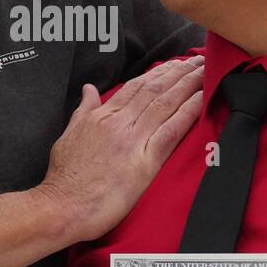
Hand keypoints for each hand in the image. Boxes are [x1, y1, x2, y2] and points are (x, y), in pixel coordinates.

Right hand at [38, 56, 203, 242]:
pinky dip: (188, 112)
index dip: (158, 72)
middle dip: (179, 72)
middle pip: (154, 89)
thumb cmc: (64, 178)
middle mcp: (119, 123)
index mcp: (101, 116)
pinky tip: (202, 98)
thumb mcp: (68, 135)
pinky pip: (171, 131)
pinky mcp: (144, 162)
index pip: (135, 87)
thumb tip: (88, 89)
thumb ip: (83, 110)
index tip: (175, 64)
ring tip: (205, 70)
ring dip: (188, 84)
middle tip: (198, 60)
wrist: (62, 207)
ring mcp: (132, 140)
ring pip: (165, 103)